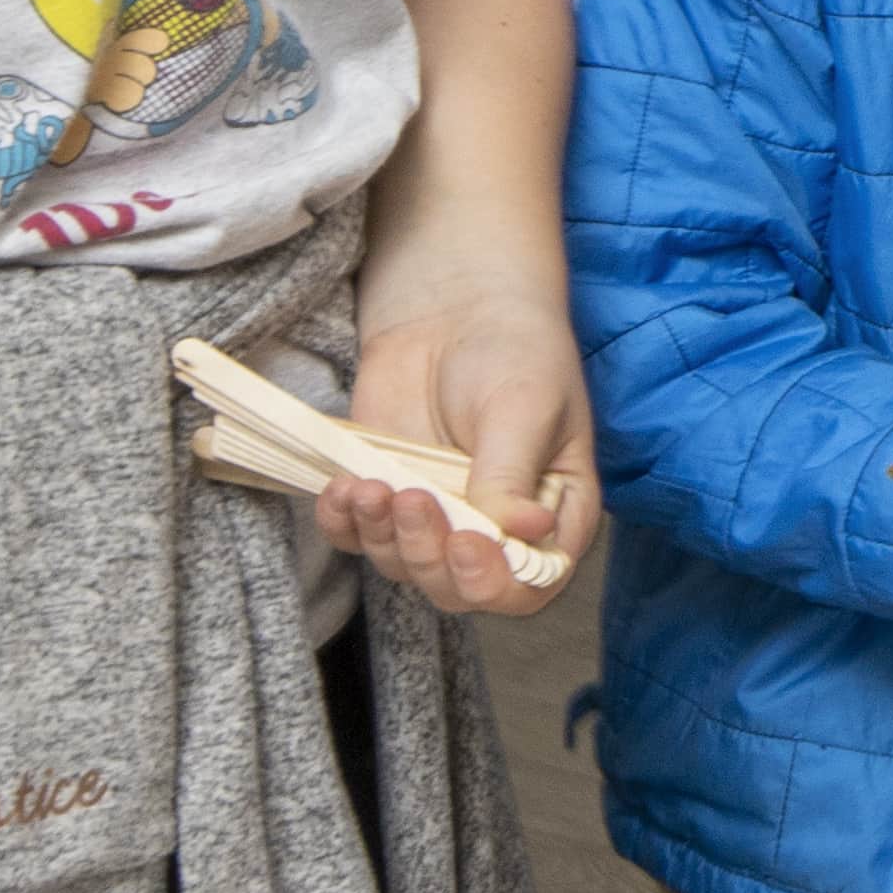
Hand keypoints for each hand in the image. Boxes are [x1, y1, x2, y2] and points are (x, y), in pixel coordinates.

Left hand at [315, 283, 595, 616]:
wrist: (453, 305)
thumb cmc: (514, 348)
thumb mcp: (526, 407)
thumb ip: (514, 473)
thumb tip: (526, 531)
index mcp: (549, 515)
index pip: (528, 582)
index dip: (495, 581)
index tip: (466, 542)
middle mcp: (492, 530)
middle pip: (457, 587)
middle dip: (427, 554)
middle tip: (413, 497)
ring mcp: (434, 517)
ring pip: (401, 566)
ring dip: (382, 536)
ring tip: (371, 485)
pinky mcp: (384, 497)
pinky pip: (354, 536)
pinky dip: (343, 524)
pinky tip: (343, 489)